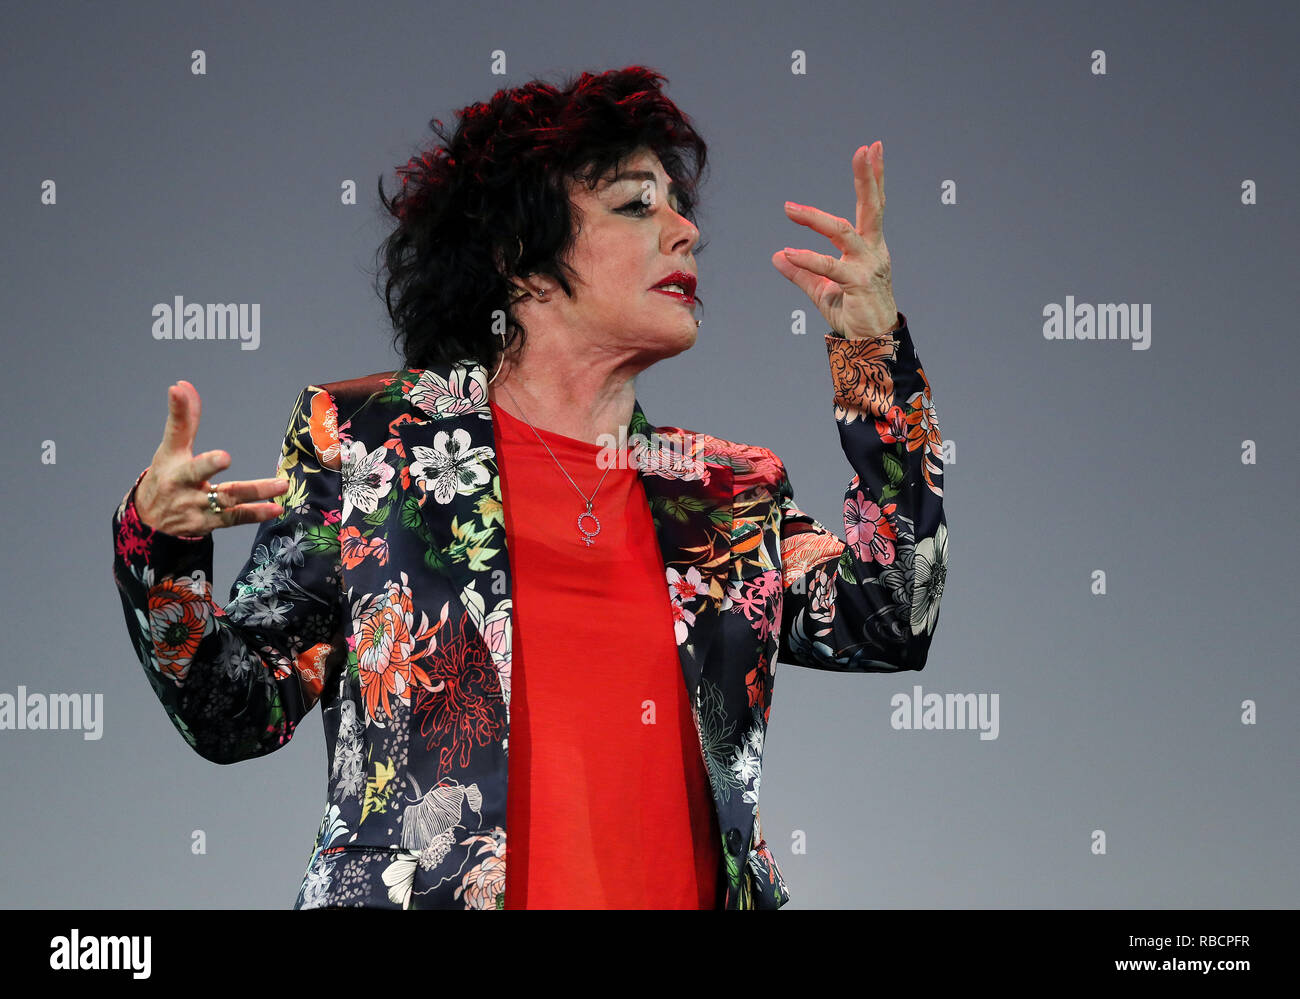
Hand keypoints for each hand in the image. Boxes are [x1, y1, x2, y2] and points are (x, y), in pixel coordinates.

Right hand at [134, 380, 288, 535]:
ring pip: (225, 499)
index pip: (175, 433)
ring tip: (281, 485)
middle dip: (208, 465)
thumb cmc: (167, 476)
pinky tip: (276, 508)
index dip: (178, 412)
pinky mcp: (208, 524)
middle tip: (223, 457)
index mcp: (172, 461)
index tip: (177, 390)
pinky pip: (234, 518)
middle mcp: (181, 485)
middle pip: (195, 472)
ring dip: (254, 492)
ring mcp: (195, 506)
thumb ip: (184, 419)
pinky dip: (255, 514)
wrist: (151, 522)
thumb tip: (182, 385)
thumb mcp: (172, 448)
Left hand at [772, 140, 898, 338]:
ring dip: (816, 218)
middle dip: (869, 177)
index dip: (873, 177)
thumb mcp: (824, 290)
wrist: (872, 345)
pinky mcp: (858, 284)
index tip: (871, 149)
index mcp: (869, 247)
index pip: (872, 205)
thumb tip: (777, 257)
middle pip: (872, 207)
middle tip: (864, 148)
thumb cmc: (854, 313)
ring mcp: (867, 266)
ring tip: (790, 208)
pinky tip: (788, 252)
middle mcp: (873, 251)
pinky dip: (807, 259)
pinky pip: (829, 268)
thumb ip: (802, 271)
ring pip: (842, 233)